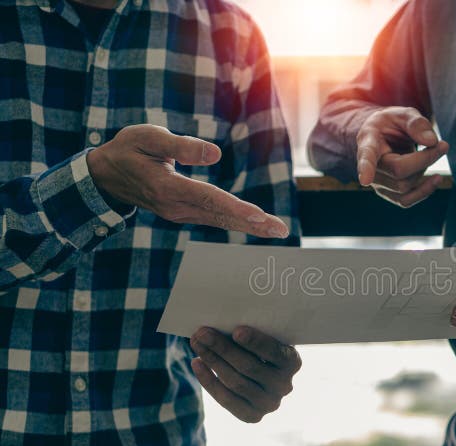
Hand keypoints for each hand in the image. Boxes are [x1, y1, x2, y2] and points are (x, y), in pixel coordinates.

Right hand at [87, 124, 287, 238]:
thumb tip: (215, 154)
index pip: (207, 198)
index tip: (258, 216)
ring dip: (250, 226)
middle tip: (280, 230)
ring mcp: (180, 213)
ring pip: (220, 220)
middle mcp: (175, 206)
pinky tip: (257, 225)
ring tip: (277, 230)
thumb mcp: (148, 137)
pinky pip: (215, 218)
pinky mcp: (184, 213)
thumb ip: (181, 146)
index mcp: (166, 187)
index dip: (235, 207)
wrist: (107, 175)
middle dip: (253, 223)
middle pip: (220, 215)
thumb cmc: (128, 149)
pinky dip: (236, 222)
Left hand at [189, 326, 301, 422]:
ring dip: (212, 361)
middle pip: (249, 367)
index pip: (275, 352)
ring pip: (235, 382)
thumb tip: (222, 323)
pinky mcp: (253, 416)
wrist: (264, 374)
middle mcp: (285, 386)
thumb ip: (251, 333)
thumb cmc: (260, 347)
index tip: (236, 331)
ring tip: (197, 343)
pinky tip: (197, 363)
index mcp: (293, 362)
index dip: (256, 343)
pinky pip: (226, 399)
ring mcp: (270, 404)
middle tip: (203, 333)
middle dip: (223, 348)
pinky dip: (208, 381)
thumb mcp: (265, 337)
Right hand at [356, 106, 448, 207]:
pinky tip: (436, 179)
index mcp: (368, 140)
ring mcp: (377, 182)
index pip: (366, 155)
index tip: (365, 180)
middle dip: (425, 159)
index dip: (366, 168)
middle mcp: (369, 165)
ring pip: (404, 186)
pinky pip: (405, 201)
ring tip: (432, 153)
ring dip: (425, 169)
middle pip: (397, 171)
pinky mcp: (388, 193)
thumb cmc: (393, 124)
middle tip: (443, 145)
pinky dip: (425, 191)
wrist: (385, 137)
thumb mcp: (403, 114)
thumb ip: (417, 123)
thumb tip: (432, 141)